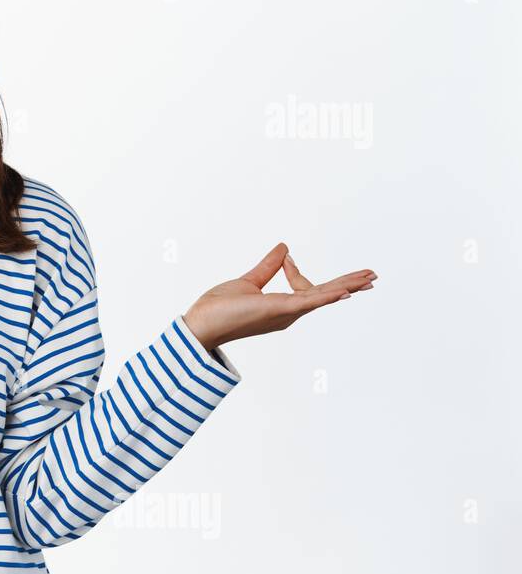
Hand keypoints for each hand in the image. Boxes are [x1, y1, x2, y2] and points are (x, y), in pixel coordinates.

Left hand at [182, 242, 376, 351]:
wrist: (201, 324)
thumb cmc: (219, 308)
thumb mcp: (249, 281)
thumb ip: (268, 267)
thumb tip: (284, 249)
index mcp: (282, 306)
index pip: (304, 286)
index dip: (297, 269)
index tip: (286, 255)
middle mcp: (288, 313)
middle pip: (325, 294)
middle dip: (349, 284)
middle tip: (372, 276)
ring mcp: (286, 313)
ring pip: (322, 296)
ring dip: (347, 286)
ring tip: (369, 279)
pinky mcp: (279, 310)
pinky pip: (309, 301)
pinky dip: (327, 296)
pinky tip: (346, 291)